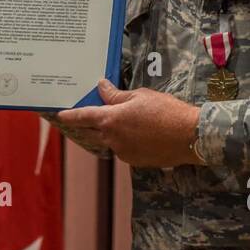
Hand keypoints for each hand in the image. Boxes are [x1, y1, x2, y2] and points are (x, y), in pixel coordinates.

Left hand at [53, 79, 203, 167]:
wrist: (190, 136)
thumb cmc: (166, 111)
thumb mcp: (140, 96)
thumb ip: (116, 95)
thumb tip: (102, 87)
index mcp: (110, 120)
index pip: (82, 117)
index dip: (70, 116)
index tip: (60, 115)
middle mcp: (112, 139)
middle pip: (91, 132)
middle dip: (85, 126)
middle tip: (81, 119)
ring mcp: (123, 152)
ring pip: (110, 141)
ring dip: (110, 133)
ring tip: (126, 122)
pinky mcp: (135, 161)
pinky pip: (124, 149)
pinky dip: (126, 141)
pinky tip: (140, 133)